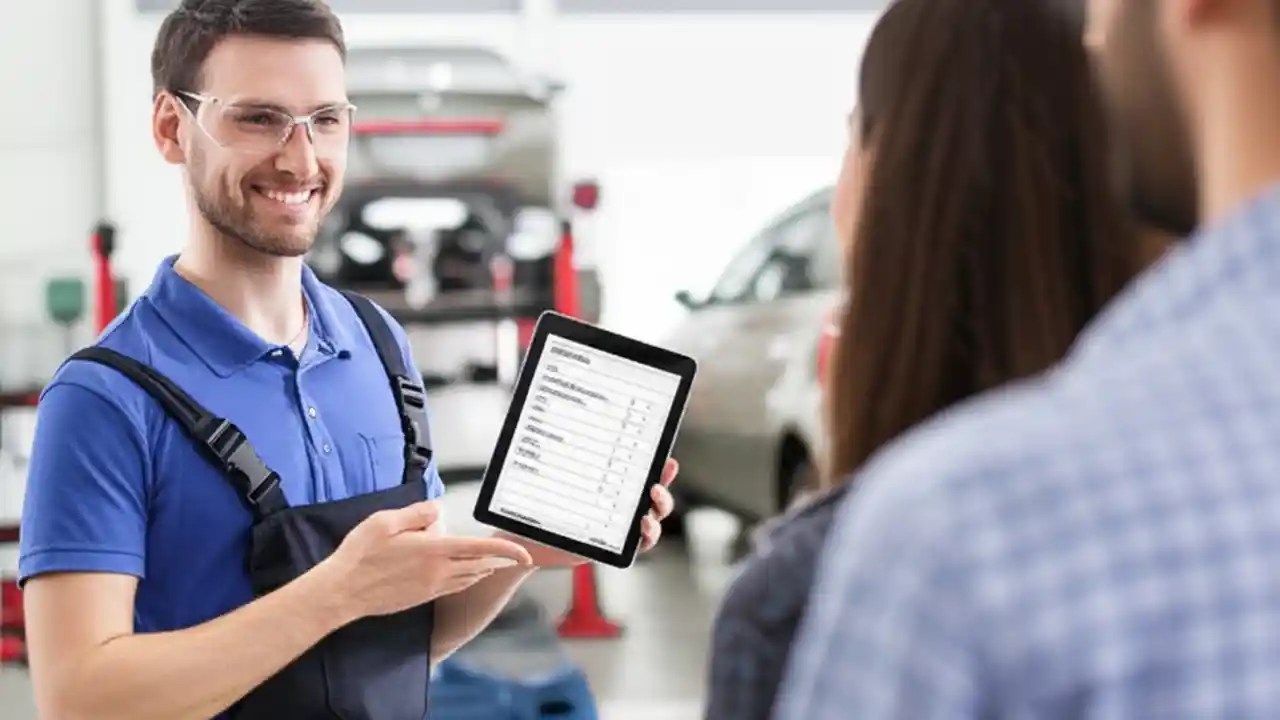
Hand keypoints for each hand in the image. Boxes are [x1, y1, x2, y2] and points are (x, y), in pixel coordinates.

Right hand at [322, 501, 532, 620]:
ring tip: (492, 561)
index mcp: (433, 551)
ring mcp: (430, 588)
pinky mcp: (422, 598)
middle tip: (514, 555)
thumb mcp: (385, 521)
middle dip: (499, 560)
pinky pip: (453, 587)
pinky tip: (464, 573)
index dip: (507, 551)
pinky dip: (466, 578)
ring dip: (483, 568)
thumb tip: (438, 511)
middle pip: (480, 565)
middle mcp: (438, 572)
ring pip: (468, 578)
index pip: (480, 549)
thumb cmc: (360, 554)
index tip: (525, 554)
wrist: (342, 592)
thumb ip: (417, 514)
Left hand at [502, 458, 680, 566]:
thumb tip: (547, 420)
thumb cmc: (535, 504)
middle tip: (656, 485)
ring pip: (653, 518)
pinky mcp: (613, 546)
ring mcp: (619, 526)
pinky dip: (647, 537)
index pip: (639, 470)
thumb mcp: (545, 478)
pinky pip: (639, 544)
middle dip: (663, 486)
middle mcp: (619, 503)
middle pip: (653, 493)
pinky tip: (642, 528)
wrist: (523, 539)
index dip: (657, 465)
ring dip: (658, 513)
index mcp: (609, 482)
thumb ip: (550, 457)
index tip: (665, 456)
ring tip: (648, 512)